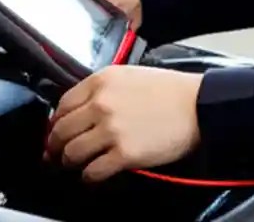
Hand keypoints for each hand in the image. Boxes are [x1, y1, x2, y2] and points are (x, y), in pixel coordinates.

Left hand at [44, 66, 202, 181]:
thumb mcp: (129, 76)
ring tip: (74, 165)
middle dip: (54, 147)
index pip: (62, 105)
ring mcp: (111, 130)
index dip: (55, 123)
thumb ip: (102, 90)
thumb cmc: (170, 91)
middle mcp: (101, 104)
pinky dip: (88, 177)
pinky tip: (92, 175)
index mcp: (101, 81)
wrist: (199, 105)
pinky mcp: (124, 154)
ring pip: (72, 153)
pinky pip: (92, 171)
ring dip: (69, 163)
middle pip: (61, 131)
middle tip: (55, 154)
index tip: (56, 132)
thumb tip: (81, 112)